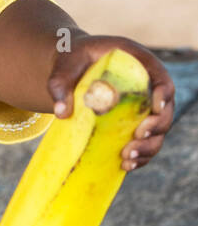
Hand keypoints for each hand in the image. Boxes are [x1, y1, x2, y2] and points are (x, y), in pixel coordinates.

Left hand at [46, 33, 174, 171]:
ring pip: (157, 132)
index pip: (162, 81)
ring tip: (127, 157)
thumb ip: (61, 83)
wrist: (71, 71)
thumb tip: (61, 112)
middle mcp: (148, 89)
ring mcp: (142, 110)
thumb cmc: (73, 60)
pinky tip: (126, 165)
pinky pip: (144, 144)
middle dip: (156, 127)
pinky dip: (139, 157)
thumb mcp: (66, 63)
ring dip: (148, 148)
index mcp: (140, 67)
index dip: (164, 96)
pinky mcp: (133, 126)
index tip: (155, 109)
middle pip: (165, 112)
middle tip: (137, 136)